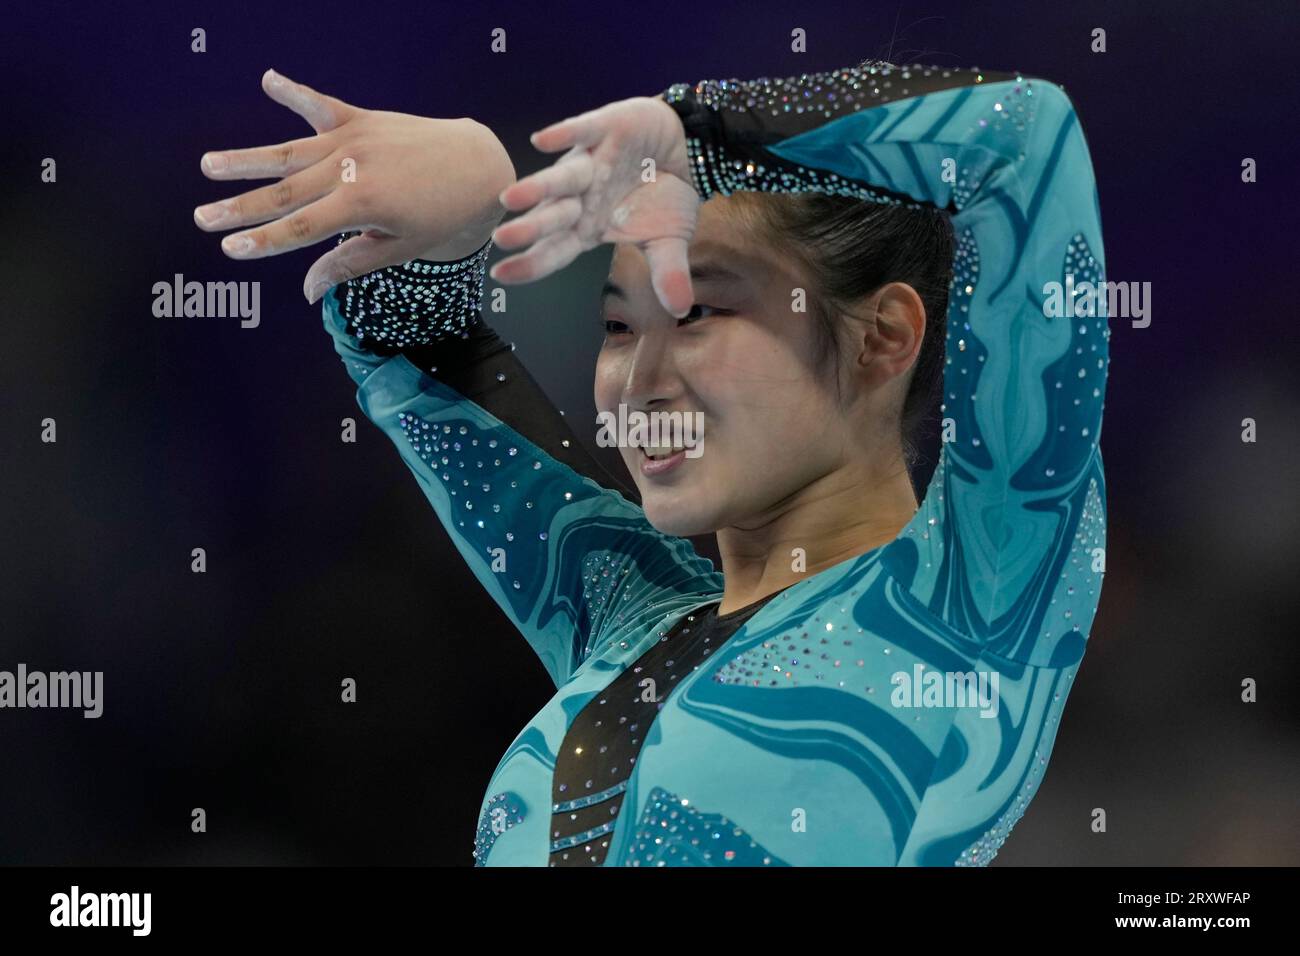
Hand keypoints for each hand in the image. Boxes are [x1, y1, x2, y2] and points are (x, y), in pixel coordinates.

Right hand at [194, 69, 515, 302]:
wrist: (478, 167)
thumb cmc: (443, 216)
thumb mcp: (402, 249)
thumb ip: (351, 263)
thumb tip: (307, 291)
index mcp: (363, 205)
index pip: (301, 227)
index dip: (263, 240)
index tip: (230, 248)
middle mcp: (353, 168)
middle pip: (286, 192)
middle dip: (242, 207)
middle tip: (202, 218)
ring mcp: (355, 139)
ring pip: (291, 151)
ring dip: (248, 159)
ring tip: (209, 165)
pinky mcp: (362, 119)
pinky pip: (322, 106)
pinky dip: (295, 93)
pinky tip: (269, 80)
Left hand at [490, 96, 698, 317]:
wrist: (687, 147)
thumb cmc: (666, 195)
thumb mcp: (671, 239)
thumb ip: (669, 272)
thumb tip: (681, 310)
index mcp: (589, 226)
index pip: (556, 250)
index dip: (531, 262)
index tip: (501, 275)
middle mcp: (582, 196)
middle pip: (553, 216)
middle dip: (529, 228)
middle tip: (501, 240)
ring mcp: (591, 162)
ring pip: (562, 177)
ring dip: (538, 187)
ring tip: (510, 198)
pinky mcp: (606, 127)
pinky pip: (582, 130)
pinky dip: (564, 134)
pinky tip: (541, 141)